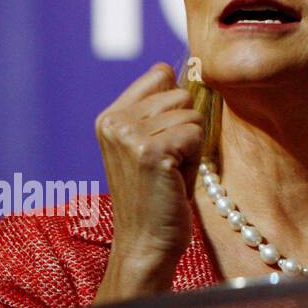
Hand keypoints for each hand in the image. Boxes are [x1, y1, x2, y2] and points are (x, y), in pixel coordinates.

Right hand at [92, 62, 205, 303]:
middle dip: (187, 128)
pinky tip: (174, 179)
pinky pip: (196, 134)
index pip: (161, 74)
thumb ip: (161, 106)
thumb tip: (173, 66)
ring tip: (172, 172)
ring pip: (193, 114)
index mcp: (111, 115)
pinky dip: (194, 158)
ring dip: (192, 145)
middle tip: (170, 162)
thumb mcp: (155, 141)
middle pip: (183, 94)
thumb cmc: (159, 192)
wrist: (147, 241)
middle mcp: (114, 121)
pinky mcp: (150, 152)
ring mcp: (129, 135)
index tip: (164, 139)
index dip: (177, 106)